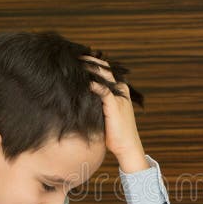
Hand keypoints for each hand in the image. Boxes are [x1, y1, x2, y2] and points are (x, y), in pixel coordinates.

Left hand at [84, 56, 149, 172]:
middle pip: (105, 69)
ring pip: (104, 76)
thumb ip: (97, 103)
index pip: (106, 71)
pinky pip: (103, 90)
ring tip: (76, 63)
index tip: (80, 58)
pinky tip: (83, 82)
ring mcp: (118, 97)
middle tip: (75, 56)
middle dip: (90, 61)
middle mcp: (120, 91)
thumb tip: (81, 97)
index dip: (94, 63)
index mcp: (119, 90)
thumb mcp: (105, 114)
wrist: (127, 146)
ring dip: (90, 69)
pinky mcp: (114, 105)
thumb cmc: (115, 133)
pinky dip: (93, 84)